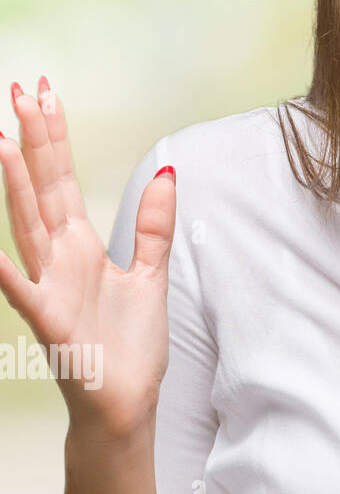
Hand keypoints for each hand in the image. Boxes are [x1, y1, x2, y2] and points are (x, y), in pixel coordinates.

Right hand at [0, 77, 175, 437]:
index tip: (45, 93)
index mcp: (80, 247)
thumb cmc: (129, 344)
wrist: (124, 403)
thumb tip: (168, 173)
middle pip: (43, 189)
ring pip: (28, 228)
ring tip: (0, 142)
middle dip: (32, 142)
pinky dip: (5, 272)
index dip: (54, 137)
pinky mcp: (53, 324)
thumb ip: (154, 225)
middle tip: (19, 90)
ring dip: (14, 187)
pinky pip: (25, 293)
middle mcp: (59, 260)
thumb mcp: (152, 274)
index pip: (62, 180)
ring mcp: (51, 289)